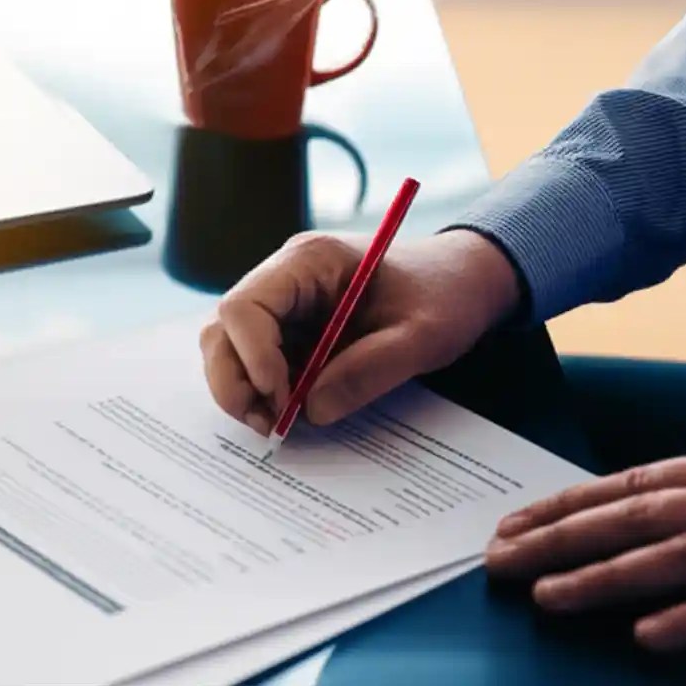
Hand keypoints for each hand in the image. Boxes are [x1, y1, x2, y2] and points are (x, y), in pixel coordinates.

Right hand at [199, 229, 520, 434]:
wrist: (463, 283)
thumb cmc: (445, 295)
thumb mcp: (422, 335)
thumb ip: (369, 370)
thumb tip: (312, 411)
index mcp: (309, 260)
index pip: (244, 306)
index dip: (251, 356)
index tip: (283, 398)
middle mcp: (283, 278)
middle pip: (223, 330)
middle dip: (236, 381)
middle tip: (271, 424)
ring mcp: (283, 305)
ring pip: (228, 348)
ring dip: (242, 390)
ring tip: (277, 423)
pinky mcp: (289, 331)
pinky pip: (254, 362)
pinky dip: (260, 392)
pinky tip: (288, 413)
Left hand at [486, 432, 685, 651]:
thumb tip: (658, 507)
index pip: (629, 483)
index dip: (566, 503)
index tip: (513, 521)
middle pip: (632, 516)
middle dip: (558, 538)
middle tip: (497, 561)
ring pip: (673, 555)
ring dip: (603, 577)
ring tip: (545, 597)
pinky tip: (648, 638)